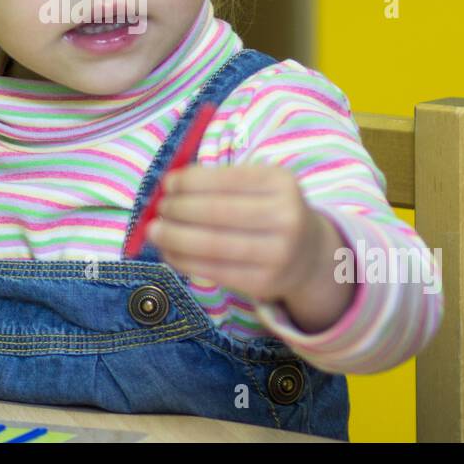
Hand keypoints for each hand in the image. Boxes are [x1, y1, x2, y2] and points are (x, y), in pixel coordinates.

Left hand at [148, 163, 340, 320]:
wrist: (308, 254)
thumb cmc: (270, 211)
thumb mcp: (259, 185)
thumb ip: (220, 183)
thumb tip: (169, 187)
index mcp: (280, 183)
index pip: (225, 180)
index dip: (189, 182)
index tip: (167, 184)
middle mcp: (285, 217)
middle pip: (216, 213)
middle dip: (178, 210)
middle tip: (159, 209)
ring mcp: (277, 253)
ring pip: (212, 245)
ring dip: (174, 237)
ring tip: (155, 231)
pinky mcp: (264, 283)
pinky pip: (214, 271)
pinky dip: (184, 261)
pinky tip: (169, 252)